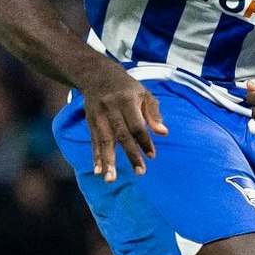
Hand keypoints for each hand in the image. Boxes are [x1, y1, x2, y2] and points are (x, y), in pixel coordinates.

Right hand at [79, 60, 166, 180]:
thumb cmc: (127, 88)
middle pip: (121, 135)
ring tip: (110, 180)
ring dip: (108, 161)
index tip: (152, 156)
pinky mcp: (90, 122)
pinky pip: (94, 142)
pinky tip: (98, 171)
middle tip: (140, 173)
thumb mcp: (144, 94)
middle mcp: (111, 108)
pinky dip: (96, 157)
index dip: (145, 141)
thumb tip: (164, 133)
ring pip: (104, 141)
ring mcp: (98, 116)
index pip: (137, 125)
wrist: (96, 75)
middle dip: (131, 155)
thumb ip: (153, 114)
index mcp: (127, 101)